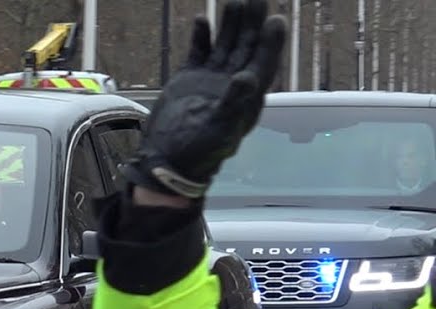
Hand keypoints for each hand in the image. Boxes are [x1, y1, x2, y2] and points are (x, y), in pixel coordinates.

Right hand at [122, 0, 286, 198]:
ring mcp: (209, 80)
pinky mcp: (188, 80)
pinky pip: (198, 53)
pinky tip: (202, 21)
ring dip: (230, 25)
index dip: (270, 42)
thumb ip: (234, 103)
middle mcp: (231, 85)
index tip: (275, 20)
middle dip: (251, 24)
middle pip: (246, 48)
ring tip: (235, 2)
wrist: (165, 160)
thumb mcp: (219, 131)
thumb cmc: (198, 152)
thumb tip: (247, 76)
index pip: (262, 63)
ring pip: (224, 46)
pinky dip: (201, 38)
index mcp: (245, 97)